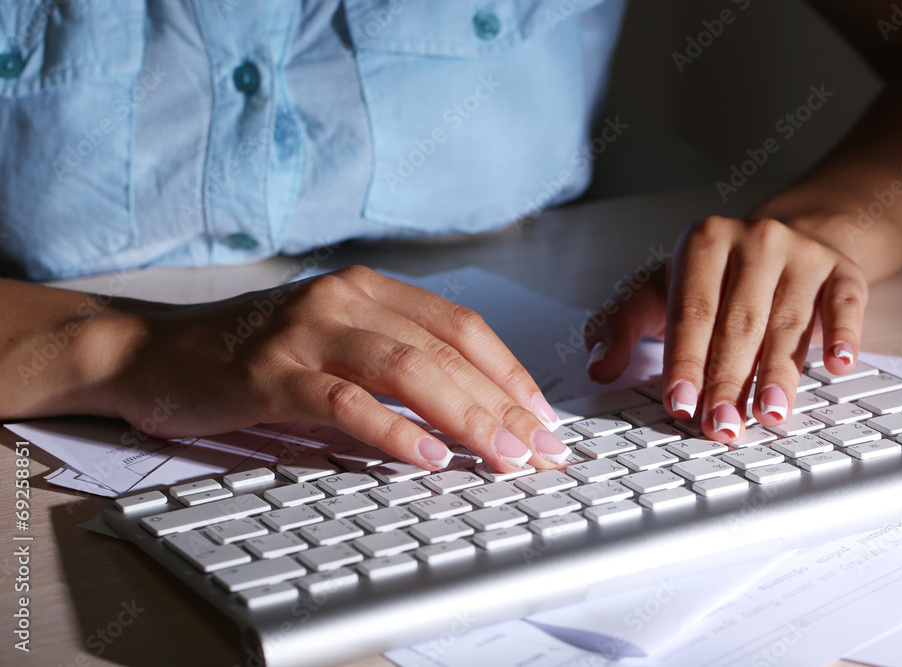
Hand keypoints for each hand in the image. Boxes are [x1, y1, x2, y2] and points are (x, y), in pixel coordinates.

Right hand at [106, 266, 566, 470]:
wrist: (153, 352)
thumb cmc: (252, 355)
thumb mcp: (334, 343)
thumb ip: (393, 362)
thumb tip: (472, 411)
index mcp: (369, 289)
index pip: (462, 327)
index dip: (511, 374)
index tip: (546, 419)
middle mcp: (343, 299)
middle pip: (446, 350)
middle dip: (504, 405)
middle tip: (542, 452)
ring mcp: (305, 332)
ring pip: (407, 370)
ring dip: (466, 418)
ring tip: (504, 458)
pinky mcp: (268, 373)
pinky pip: (343, 402)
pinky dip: (392, 431)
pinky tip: (428, 458)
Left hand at [584, 216, 867, 442]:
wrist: (782, 241)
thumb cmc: (714, 279)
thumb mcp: (660, 291)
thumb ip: (621, 326)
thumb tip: (597, 368)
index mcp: (703, 243)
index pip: (692, 311)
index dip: (685, 361)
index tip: (680, 403)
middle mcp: (755, 241)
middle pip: (739, 323)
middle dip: (729, 380)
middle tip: (721, 427)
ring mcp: (803, 254)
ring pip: (788, 323)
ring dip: (779, 374)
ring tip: (769, 415)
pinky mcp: (843, 270)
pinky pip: (845, 305)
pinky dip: (844, 335)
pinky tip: (838, 366)